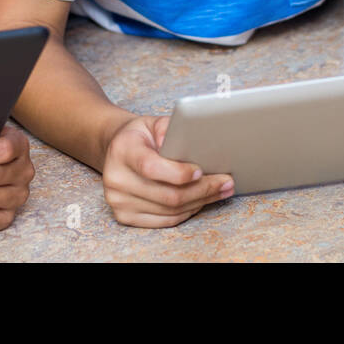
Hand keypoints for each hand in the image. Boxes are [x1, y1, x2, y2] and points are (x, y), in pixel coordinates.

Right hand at [102, 115, 232, 227]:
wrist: (117, 150)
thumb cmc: (141, 136)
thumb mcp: (153, 123)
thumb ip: (170, 129)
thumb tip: (189, 143)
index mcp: (123, 151)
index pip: (152, 168)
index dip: (179, 173)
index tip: (201, 171)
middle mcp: (116, 179)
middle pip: (167, 195)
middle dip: (203, 190)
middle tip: (226, 182)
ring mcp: (119, 202)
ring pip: (170, 211)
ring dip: (200, 202)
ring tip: (221, 191)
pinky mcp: (125, 217)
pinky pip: (165, 221)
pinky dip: (187, 212)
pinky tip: (201, 201)